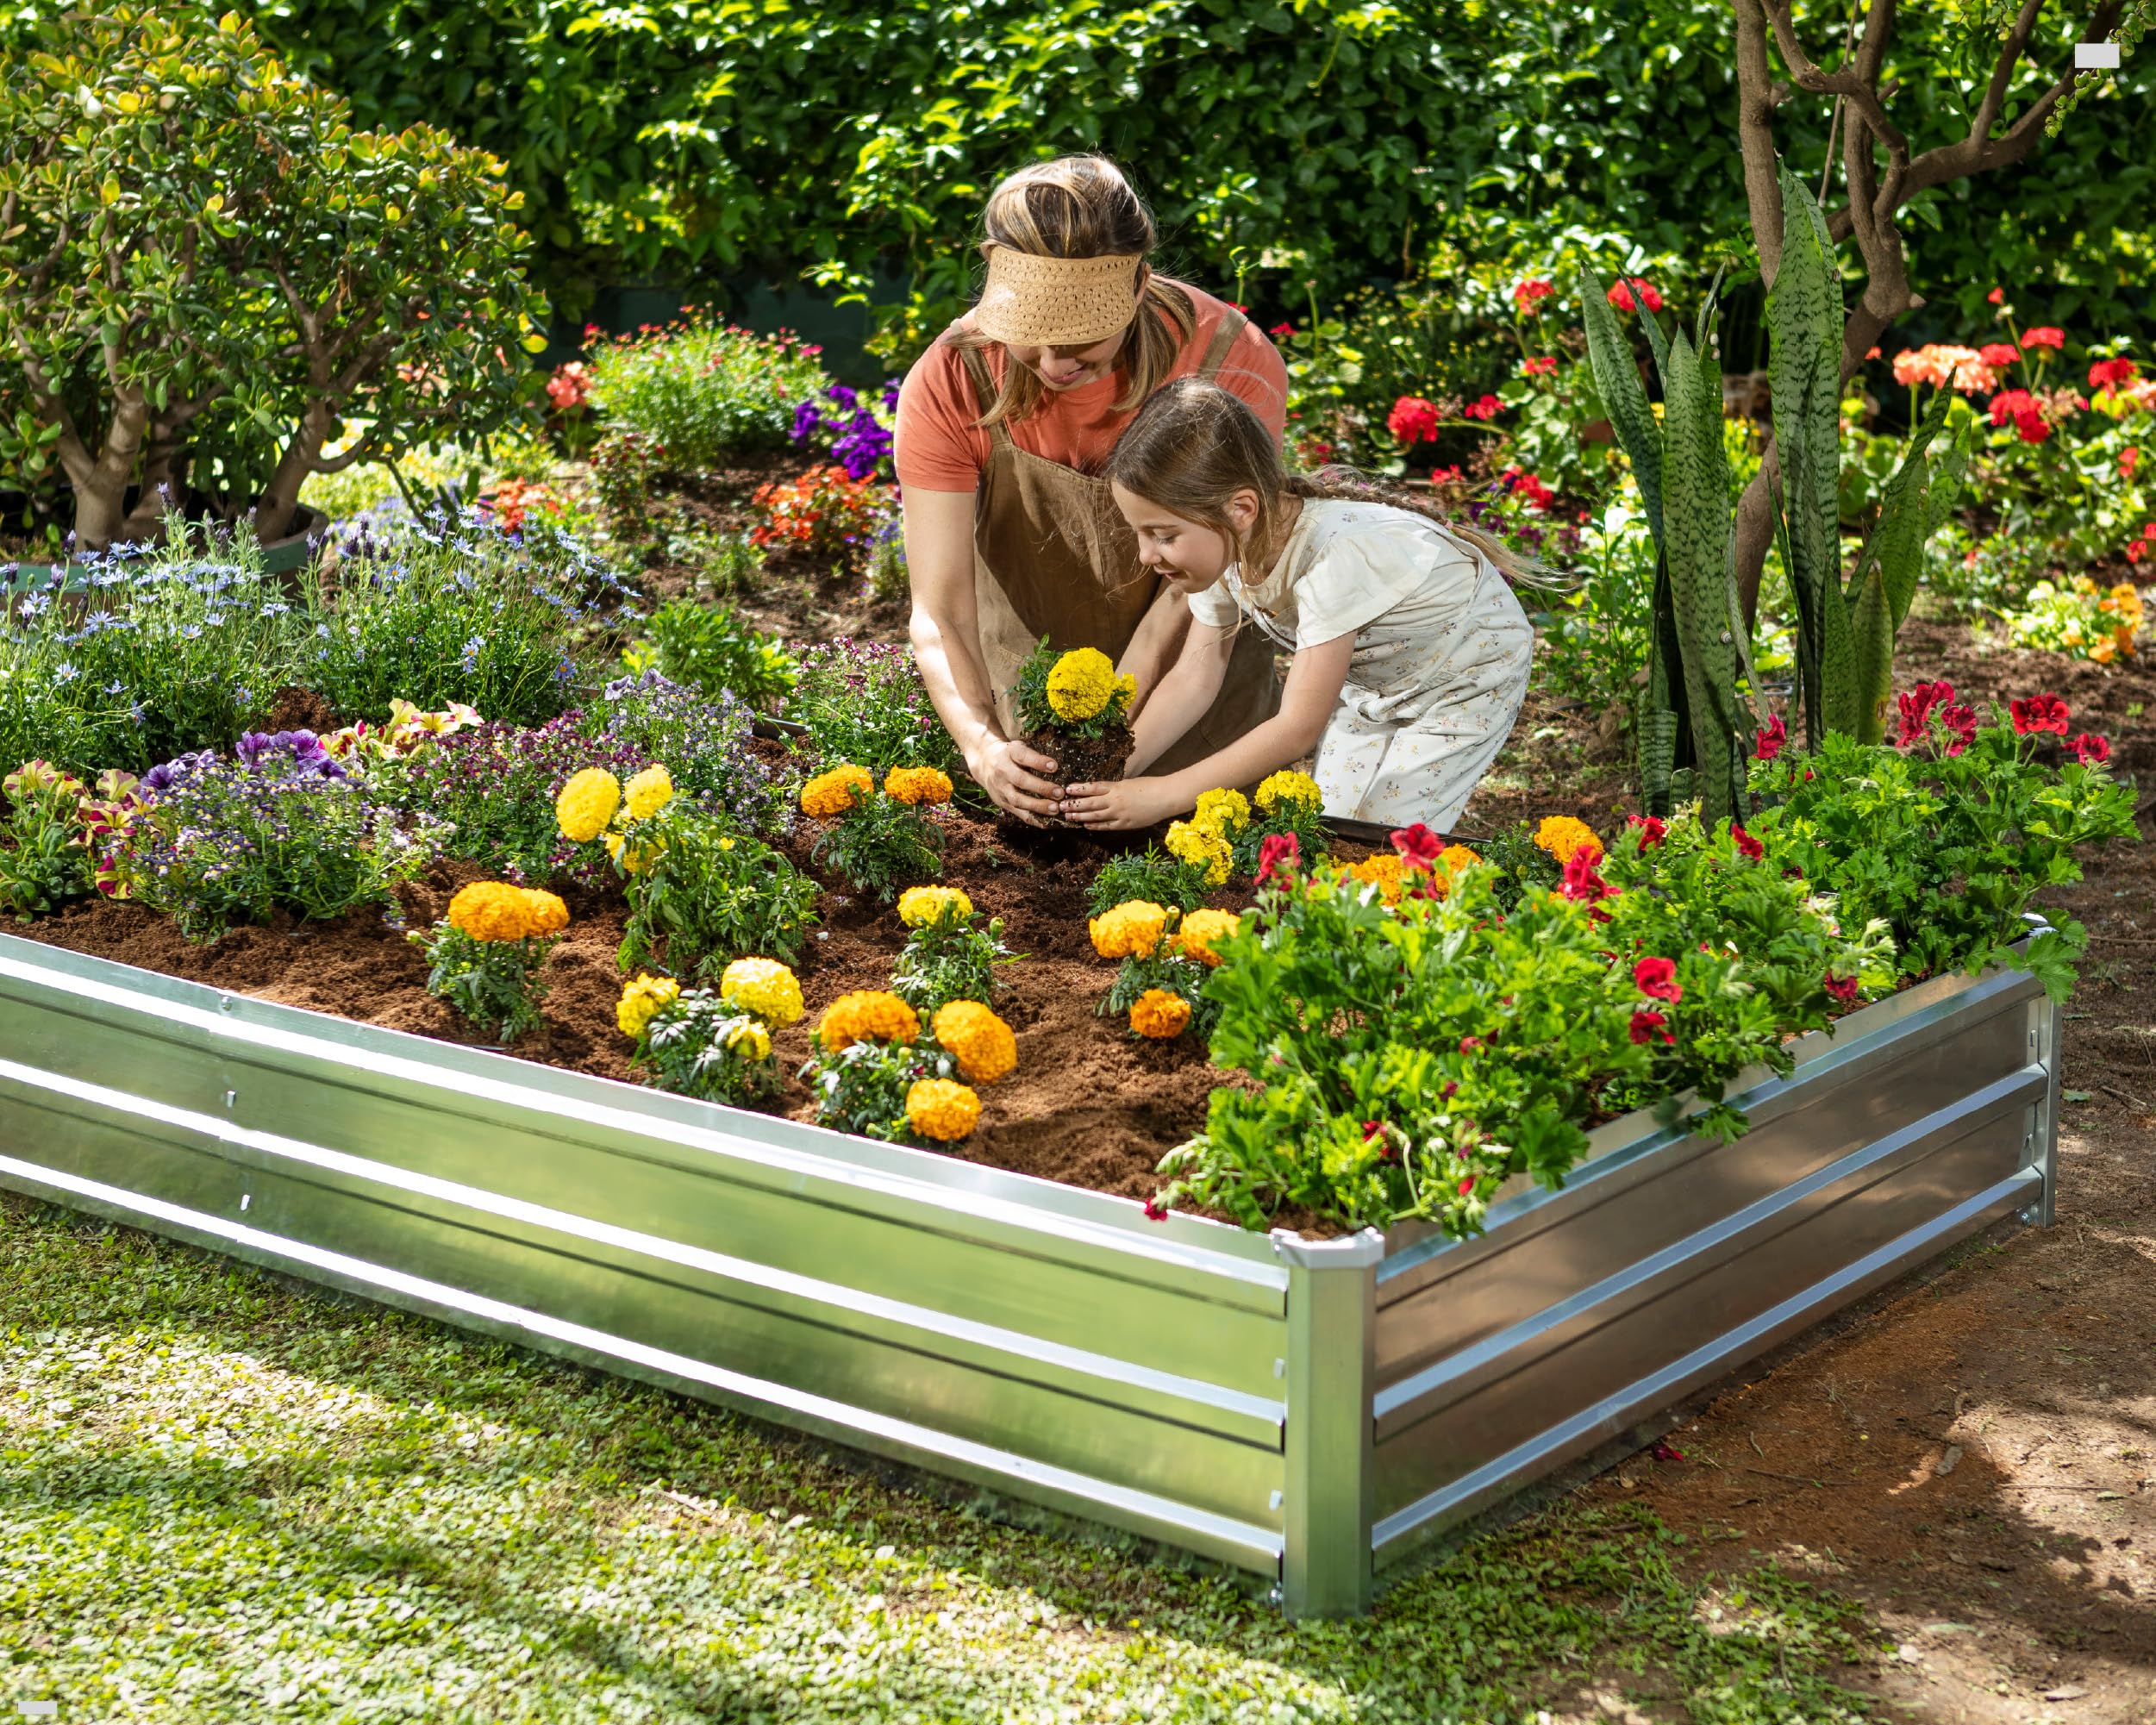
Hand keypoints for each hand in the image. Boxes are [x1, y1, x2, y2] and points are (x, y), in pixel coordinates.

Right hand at [968, 736, 1062, 824]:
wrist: (984, 763)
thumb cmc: (1010, 755)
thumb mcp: (1019, 747)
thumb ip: (1034, 755)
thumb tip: (1059, 767)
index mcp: (1009, 753)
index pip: (1023, 756)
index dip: (1038, 762)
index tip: (1054, 766)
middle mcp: (1002, 771)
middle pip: (1020, 780)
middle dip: (1041, 788)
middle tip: (1060, 793)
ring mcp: (1001, 788)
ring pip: (1018, 800)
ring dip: (1038, 806)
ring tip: (1055, 809)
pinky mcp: (1002, 802)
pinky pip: (1018, 813)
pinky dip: (1033, 819)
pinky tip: (1047, 822)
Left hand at [1059, 775, 1182, 830]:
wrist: (1166, 797)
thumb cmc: (1150, 787)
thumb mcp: (1129, 783)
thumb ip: (1115, 788)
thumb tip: (1101, 791)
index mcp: (1117, 787)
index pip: (1094, 787)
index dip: (1080, 788)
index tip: (1068, 789)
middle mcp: (1116, 800)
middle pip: (1091, 802)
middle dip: (1075, 804)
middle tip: (1061, 806)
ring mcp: (1120, 813)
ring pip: (1096, 815)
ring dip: (1081, 816)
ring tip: (1069, 816)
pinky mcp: (1126, 824)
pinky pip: (1107, 826)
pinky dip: (1096, 825)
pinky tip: (1086, 825)